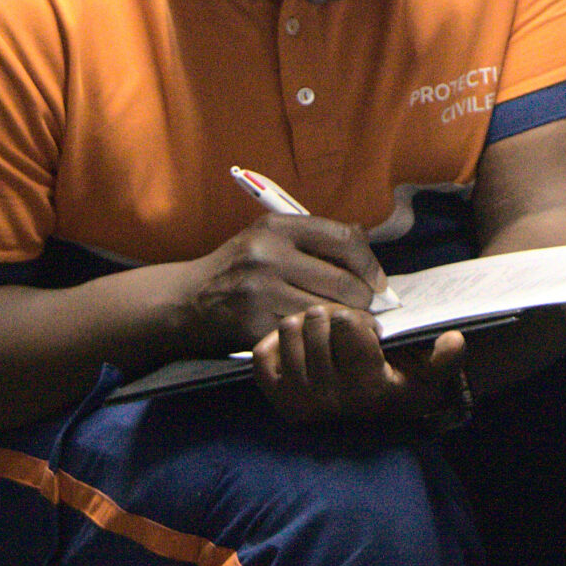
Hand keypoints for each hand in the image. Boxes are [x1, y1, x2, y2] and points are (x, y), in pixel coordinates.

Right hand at [185, 217, 384, 350]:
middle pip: (344, 282)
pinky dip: (320, 338)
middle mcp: (268, 255)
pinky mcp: (255, 326)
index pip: (345, 240)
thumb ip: (312, 237)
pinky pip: (306, 334)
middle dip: (363, 300)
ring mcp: (260, 292)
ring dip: (346, 323)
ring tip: (350, 325)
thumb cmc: (238, 267)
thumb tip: (364, 239)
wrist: (188, 300)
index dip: (370, 264)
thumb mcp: (267, 237)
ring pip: (330, 313)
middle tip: (366, 309)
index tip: (377, 282)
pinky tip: (323, 338)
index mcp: (276, 227)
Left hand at [250, 304, 467, 425]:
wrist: (371, 426)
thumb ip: (445, 359)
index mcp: (366, 384)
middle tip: (344, 331)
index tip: (369, 333)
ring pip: (288, 328)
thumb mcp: (429, 378)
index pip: (345, 322)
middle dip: (332, 316)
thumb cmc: (400, 390)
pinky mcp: (277, 399)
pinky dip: (276, 343)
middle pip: (314, 319)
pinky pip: (262, 353)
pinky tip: (298, 348)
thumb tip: (454, 340)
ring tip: (323, 338)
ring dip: (305, 325)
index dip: (359, 318)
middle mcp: (330, 395)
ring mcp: (300, 398)